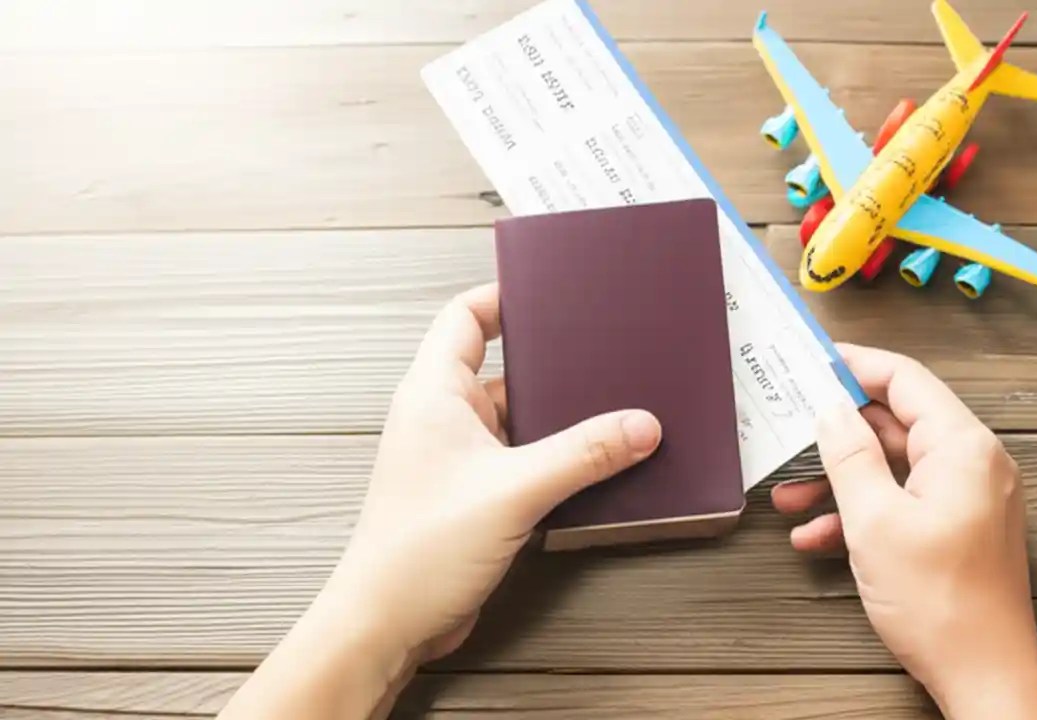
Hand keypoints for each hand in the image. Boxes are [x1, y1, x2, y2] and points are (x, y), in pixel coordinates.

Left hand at [218, 283, 662, 719]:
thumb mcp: (515, 490)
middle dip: (552, 364)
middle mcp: (443, 418)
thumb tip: (640, 425)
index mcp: (434, 393)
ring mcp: (459, 458)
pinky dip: (555, 459)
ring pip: (519, 418)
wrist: (388, 624)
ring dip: (558, 421)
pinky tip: (592, 465)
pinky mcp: (476, 495)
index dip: (506, 296)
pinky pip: (523, 459)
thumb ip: (584, 454)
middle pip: (503, 366)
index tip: (554, 290)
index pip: (465, 315)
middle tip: (600, 352)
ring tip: (609, 411)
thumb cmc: (417, 553)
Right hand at [772, 344, 1036, 719]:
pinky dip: (862, 512)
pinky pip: (903, 501)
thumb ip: (849, 456)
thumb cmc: (941, 604)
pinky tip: (816, 535)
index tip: (812, 360)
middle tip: (789, 425)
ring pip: (892, 467)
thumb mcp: (874, 521)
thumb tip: (829, 410)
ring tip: (789, 496)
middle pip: (895, 422)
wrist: (983, 675)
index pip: (905, 379)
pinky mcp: (957, 528)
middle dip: (836, 432)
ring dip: (840, 479)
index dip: (854, 365)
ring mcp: (967, 497)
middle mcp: (973, 464)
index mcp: (964, 448)